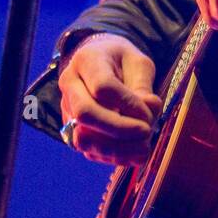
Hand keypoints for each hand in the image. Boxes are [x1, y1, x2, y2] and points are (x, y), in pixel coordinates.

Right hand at [58, 33, 161, 165]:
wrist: (100, 62)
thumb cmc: (122, 61)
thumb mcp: (138, 62)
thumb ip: (143, 85)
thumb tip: (149, 109)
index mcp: (87, 60)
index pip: (102, 87)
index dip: (128, 104)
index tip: (150, 112)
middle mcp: (70, 85)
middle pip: (85, 113)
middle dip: (119, 128)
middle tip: (146, 131)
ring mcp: (67, 109)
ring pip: (82, 138)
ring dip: (117, 149)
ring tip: (144, 148)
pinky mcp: (72, 130)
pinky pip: (88, 150)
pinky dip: (114, 156)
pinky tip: (136, 154)